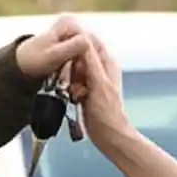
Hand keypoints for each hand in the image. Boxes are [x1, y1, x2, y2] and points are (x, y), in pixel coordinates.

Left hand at [15, 14, 92, 78]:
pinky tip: (77, 85)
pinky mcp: (71, 48)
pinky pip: (84, 60)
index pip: (93, 41)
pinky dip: (82, 72)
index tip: (90, 76)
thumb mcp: (53, 56)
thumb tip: (88, 39)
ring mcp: (73, 37)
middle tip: (85, 85)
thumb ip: (71, 47)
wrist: (20, 67)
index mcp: (69, 24)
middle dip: (90, 68)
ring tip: (79, 87)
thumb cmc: (33, 60)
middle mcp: (73, 27)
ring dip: (86, 72)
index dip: (95, 60)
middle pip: (93, 49)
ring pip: (89, 56)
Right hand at [69, 33, 133, 150]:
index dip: (77, 43)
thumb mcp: (99, 83)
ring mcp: (93, 80)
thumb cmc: (107, 113)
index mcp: (107, 63)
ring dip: (70, 79)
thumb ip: (91, 61)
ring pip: (74, 70)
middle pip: (79, 56)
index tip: (66, 51)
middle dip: (72, 66)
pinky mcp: (85, 91)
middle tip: (74, 81)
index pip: (90, 42)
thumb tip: (83, 39)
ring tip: (76, 93)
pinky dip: (71, 89)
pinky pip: (73, 83)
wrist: (110, 136)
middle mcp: (101, 69)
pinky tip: (74, 99)